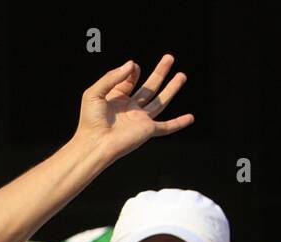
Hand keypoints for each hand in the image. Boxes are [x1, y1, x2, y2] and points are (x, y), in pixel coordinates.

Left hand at [74, 55, 192, 161]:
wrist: (95, 144)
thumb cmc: (89, 121)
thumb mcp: (94, 93)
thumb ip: (112, 77)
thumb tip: (132, 64)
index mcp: (116, 100)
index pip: (129, 81)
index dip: (132, 71)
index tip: (133, 67)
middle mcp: (129, 108)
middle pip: (148, 87)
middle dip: (160, 72)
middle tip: (169, 57)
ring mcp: (140, 119)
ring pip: (160, 101)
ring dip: (172, 88)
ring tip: (182, 75)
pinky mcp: (147, 129)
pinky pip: (166, 127)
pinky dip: (179, 123)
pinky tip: (190, 118)